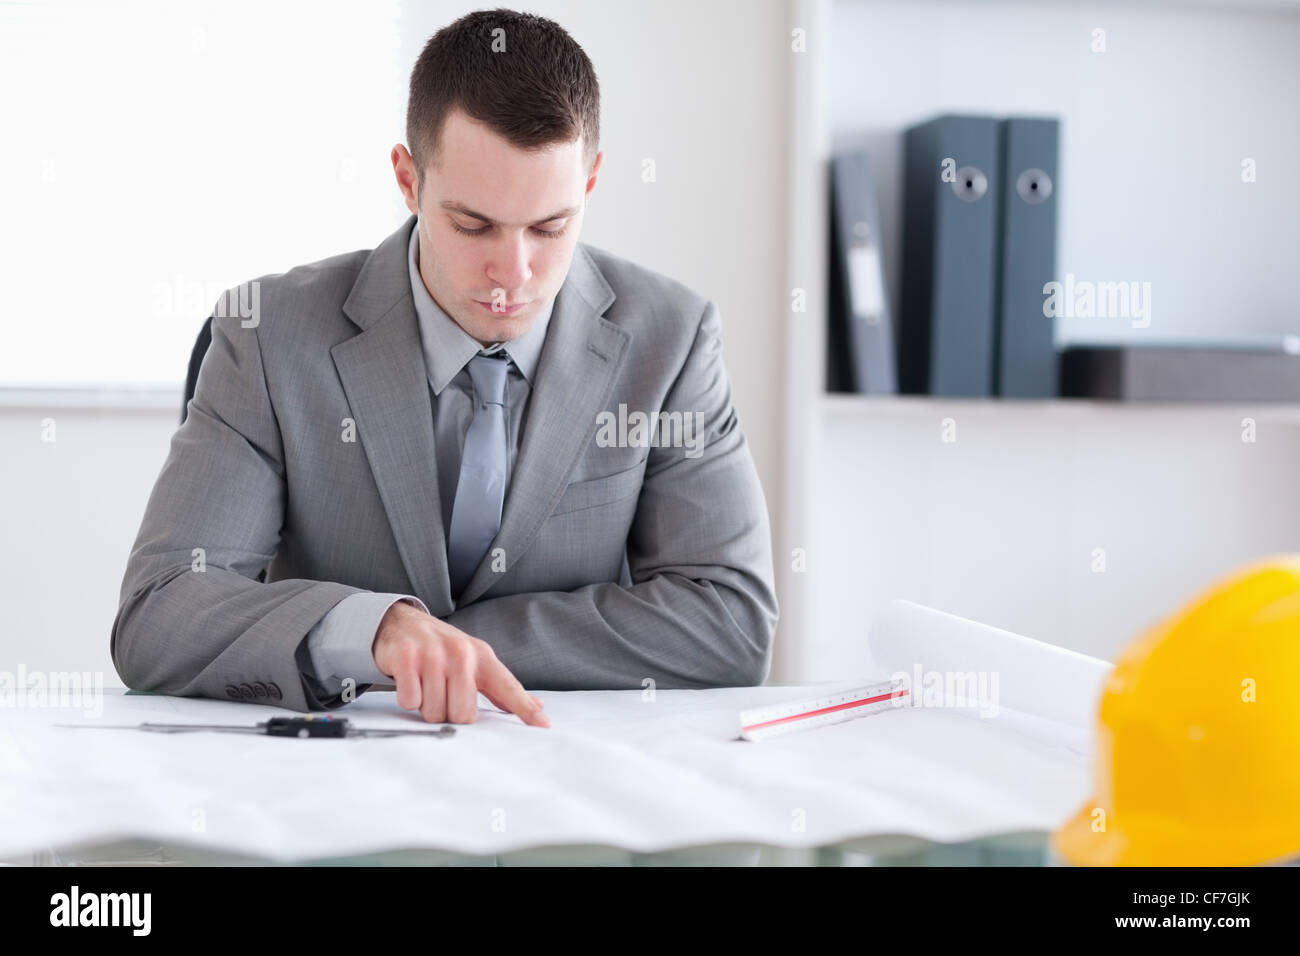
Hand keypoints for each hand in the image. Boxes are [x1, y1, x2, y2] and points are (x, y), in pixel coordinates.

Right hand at [372, 601, 549, 727]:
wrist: (403, 622)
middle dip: (449, 713)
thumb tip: (539, 707)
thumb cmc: (443, 650)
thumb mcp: (476, 662)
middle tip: (442, 694)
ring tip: (425, 685)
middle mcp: (461, 653)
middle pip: (463, 714)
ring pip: (434, 711)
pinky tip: (410, 681)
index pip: (508, 686)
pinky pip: (410, 701)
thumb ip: (503, 688)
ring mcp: (433, 654)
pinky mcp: (406, 658)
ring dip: (427, 707)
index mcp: (482, 657)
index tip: (543, 725)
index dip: (525, 708)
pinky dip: (408, 699)